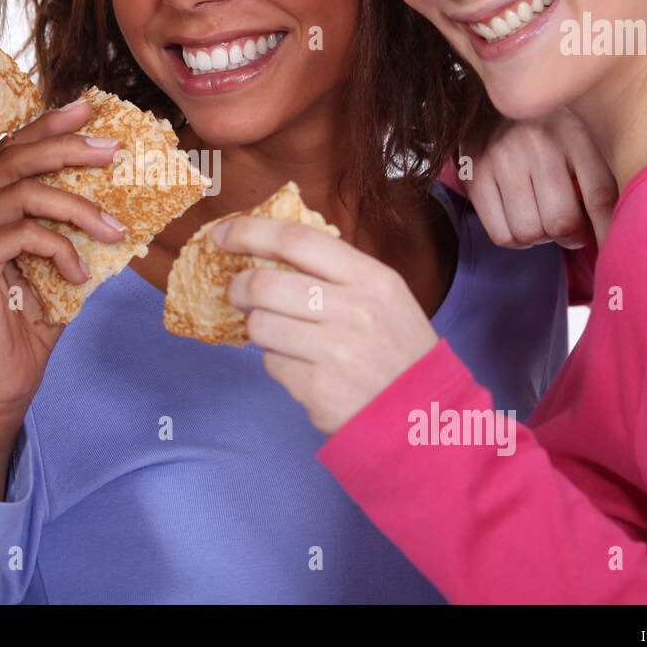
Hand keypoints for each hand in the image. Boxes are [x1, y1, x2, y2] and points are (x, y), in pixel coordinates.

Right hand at [0, 98, 126, 495]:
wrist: (2, 381)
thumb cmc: (29, 323)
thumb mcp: (62, 264)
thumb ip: (75, 227)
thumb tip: (120, 192)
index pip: (15, 149)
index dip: (49, 124)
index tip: (89, 108)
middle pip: (15, 157)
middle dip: (67, 146)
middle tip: (113, 149)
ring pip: (23, 191)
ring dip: (78, 206)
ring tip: (117, 230)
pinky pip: (21, 233)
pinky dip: (61, 248)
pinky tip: (80, 275)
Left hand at [213, 217, 437, 435]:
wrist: (424, 414)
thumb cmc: (399, 350)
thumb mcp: (386, 296)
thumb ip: (336, 271)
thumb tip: (271, 249)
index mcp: (372, 279)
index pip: (296, 240)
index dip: (249, 232)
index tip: (222, 234)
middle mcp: (354, 311)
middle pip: (264, 284)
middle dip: (238, 287)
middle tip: (238, 293)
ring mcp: (335, 353)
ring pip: (259, 325)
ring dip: (258, 327)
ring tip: (281, 334)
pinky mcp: (317, 389)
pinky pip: (271, 364)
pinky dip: (278, 362)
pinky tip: (304, 367)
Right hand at [464, 107, 616, 249]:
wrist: (498, 102)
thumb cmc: (553, 129)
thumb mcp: (586, 137)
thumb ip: (604, 175)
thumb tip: (622, 229)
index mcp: (574, 132)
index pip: (599, 197)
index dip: (608, 232)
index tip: (613, 248)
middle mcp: (536, 144)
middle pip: (561, 222)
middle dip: (572, 237)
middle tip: (573, 229)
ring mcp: (501, 159)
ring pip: (529, 232)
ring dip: (542, 238)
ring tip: (545, 220)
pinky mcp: (475, 175)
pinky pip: (501, 235)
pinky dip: (516, 240)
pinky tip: (522, 222)